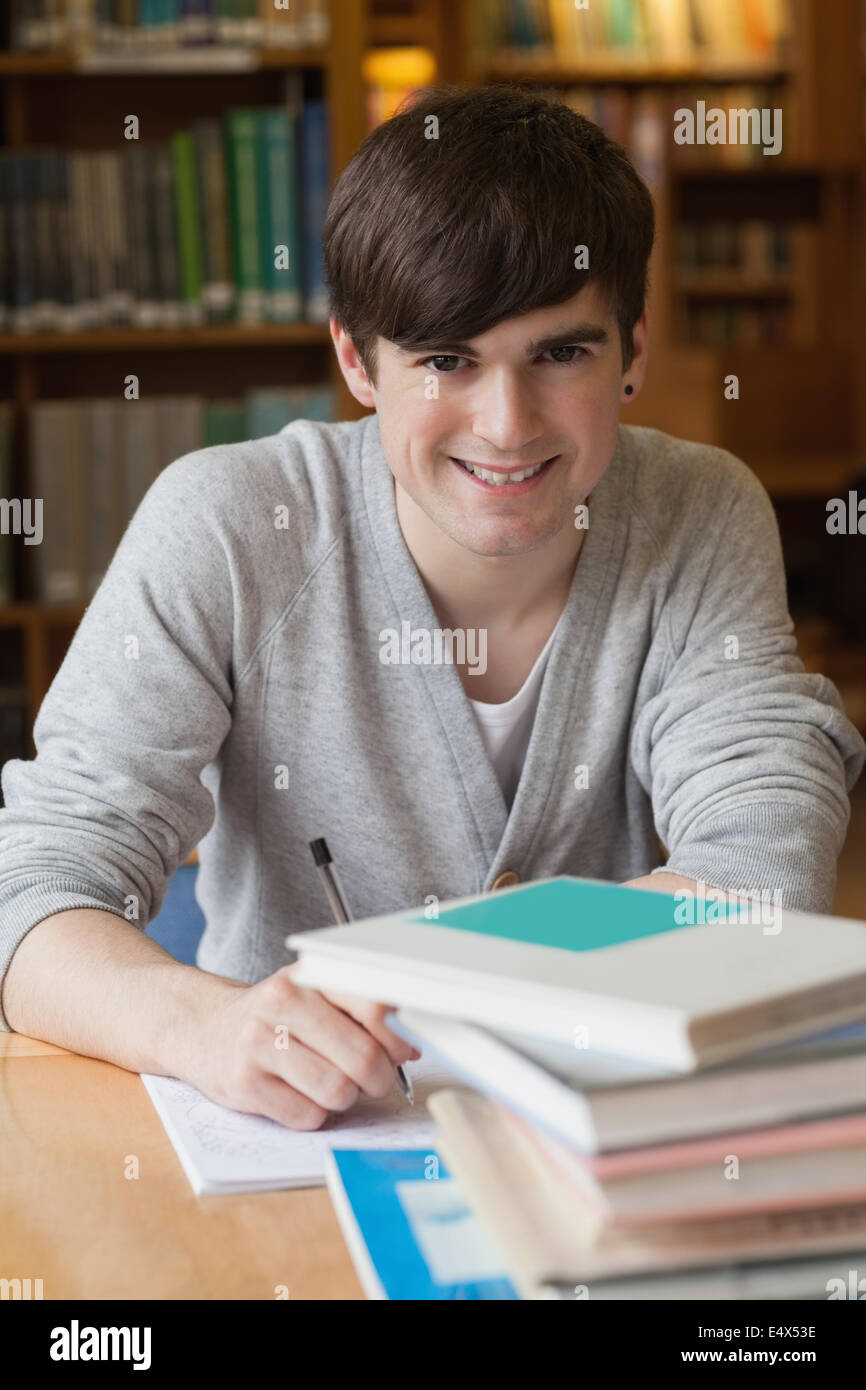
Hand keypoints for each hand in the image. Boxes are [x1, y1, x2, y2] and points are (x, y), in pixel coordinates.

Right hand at [184, 964, 419, 1130]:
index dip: (400, 1037)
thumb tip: (413, 1043)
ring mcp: (259, 1043)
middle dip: (378, 1078)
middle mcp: (282, 1002)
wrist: (203, 1028)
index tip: (405, 1050)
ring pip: (337, 1090)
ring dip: (344, 1098)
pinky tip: (298, 1094)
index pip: (375, 1006)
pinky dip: (312, 1114)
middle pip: (362, 1057)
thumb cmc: (275, 1017)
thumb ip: (362, 1010)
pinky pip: (305, 1116)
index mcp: (309, 976)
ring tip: (330, 1083)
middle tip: (373, 1079)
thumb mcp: (314, 995)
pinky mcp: (243, 1083)